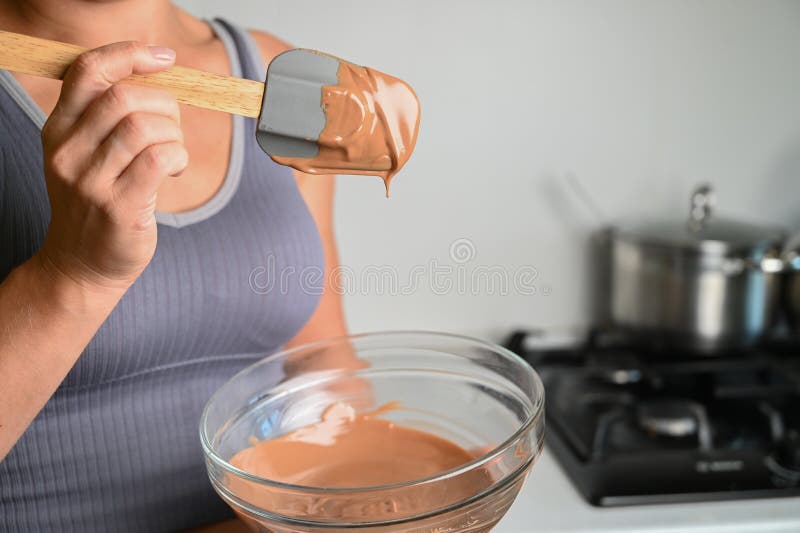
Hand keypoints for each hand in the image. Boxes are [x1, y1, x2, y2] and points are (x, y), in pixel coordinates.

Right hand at [37, 42, 187, 293]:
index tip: (163, 57)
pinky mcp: (119, 206)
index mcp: (59, 130)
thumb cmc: (96, 204)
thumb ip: (109, 119)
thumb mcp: (86, 156)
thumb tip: (158, 76)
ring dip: (173, 134)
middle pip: (125, 97)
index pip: (88, 71)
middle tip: (172, 128)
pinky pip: (158, 158)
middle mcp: (68, 151)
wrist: (81, 266)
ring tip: (172, 153)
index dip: (129, 54)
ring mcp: (91, 180)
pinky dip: (178, 155)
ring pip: (144, 126)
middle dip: (164, 104)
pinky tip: (174, 169)